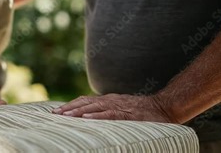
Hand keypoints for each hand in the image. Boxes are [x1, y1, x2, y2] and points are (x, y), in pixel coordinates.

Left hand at [51, 93, 175, 122]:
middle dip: (69, 109)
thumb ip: (108, 112)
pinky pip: (110, 114)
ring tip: (65, 116)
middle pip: (85, 103)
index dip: (71, 106)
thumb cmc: (143, 112)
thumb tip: (91, 119)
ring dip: (78, 111)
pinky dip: (97, 116)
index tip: (57, 111)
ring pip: (94, 107)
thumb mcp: (122, 110)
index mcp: (108, 100)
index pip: (85, 101)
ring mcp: (119, 106)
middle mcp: (111, 101)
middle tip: (54, 115)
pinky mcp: (128, 114)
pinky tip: (86, 118)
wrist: (165, 106)